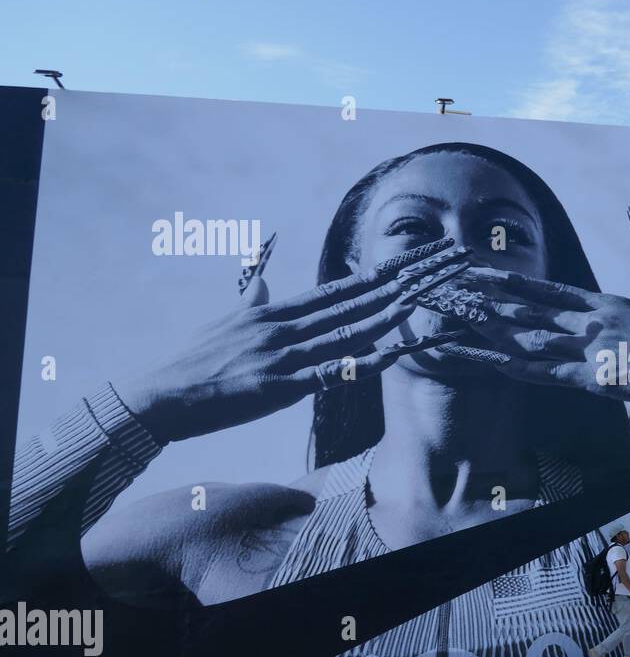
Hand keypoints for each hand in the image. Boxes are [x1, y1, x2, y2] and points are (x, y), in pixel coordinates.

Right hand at [114, 242, 467, 442]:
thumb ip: (251, 297)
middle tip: (442, 263)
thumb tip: (261, 274)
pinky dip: (362, 361)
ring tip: (427, 295)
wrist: (160, 395)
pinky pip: (330, 372)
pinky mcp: (279, 385)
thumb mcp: (227, 321)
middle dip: (404, 281)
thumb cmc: (194, 362)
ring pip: (349, 329)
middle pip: (357, 300)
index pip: (342, 289)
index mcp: (278, 311)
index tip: (418, 261)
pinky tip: (390, 353)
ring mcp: (285, 354)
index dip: (384, 275)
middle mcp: (286, 325)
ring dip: (391, 313)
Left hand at [456, 264, 629, 407]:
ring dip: (492, 329)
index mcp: (603, 303)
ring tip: (458, 320)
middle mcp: (589, 320)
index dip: (513, 282)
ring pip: (529, 337)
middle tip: (454, 290)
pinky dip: (515, 367)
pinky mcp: (593, 377)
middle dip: (489, 300)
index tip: (484, 273)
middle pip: (530, 308)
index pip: (549, 290)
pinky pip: (545, 373)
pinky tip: (489, 361)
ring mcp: (589, 348)